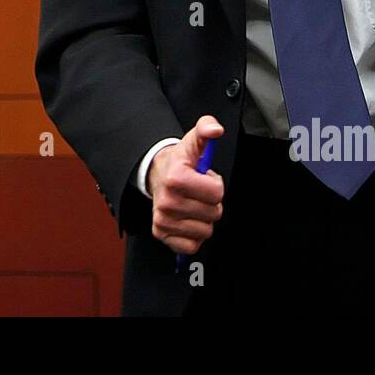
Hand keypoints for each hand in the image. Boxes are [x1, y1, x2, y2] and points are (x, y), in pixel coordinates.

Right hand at [148, 115, 224, 254]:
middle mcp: (167, 202)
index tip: (204, 179)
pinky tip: (188, 220)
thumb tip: (216, 129)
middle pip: (214, 214)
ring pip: (206, 231)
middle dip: (211, 203)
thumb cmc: (180, 162)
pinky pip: (193, 246)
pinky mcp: (162, 234)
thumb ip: (207, 128)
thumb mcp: (194, 141)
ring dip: (204, 219)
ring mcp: (163, 219)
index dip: (215, 185)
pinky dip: (194, 235)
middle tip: (198, 193)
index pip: (217, 193)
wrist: (156, 175)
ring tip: (193, 204)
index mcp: (176, 178)